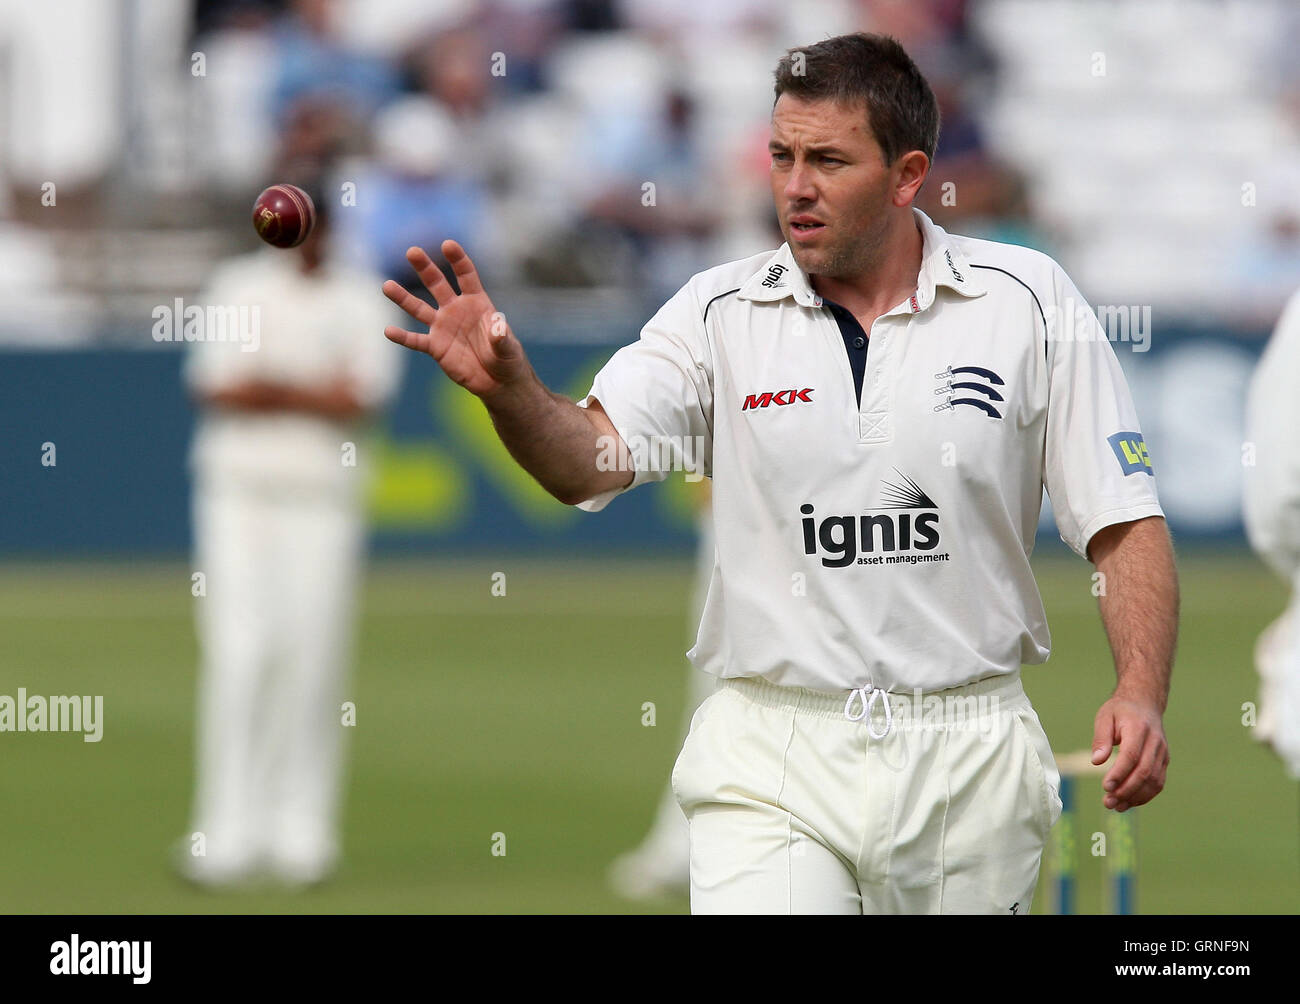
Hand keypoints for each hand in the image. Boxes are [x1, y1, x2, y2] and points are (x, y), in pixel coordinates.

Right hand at [382, 241, 528, 399]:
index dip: (457, 260)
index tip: (448, 245)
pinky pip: (416, 340)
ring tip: (387, 286)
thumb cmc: (506, 358)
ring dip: (403, 298)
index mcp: (476, 302)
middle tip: (412, 251)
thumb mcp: (509, 348)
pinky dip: (403, 337)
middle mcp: (455, 309)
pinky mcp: (435, 347)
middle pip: (437, 284)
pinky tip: (389, 331)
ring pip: (419, 308)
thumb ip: (502, 337)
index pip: (466, 275)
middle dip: (425, 268)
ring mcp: (443, 327)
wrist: (497, 380)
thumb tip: (497, 328)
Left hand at [1091, 695, 1168, 810]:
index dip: (1119, 773)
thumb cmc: (1120, 711)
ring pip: (1154, 781)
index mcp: (1139, 728)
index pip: (1131, 756)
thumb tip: (1096, 761)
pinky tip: (1128, 802)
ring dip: (1135, 797)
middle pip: (1144, 772)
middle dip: (1126, 790)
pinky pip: (1158, 783)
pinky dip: (1145, 795)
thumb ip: (1101, 738)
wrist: (1145, 703)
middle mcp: (1155, 742)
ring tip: (1116, 806)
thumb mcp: (1104, 717)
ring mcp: (1162, 753)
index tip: (1105, 787)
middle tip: (1107, 802)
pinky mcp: (1164, 761)